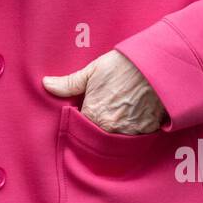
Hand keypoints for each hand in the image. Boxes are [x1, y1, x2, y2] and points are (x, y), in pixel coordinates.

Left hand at [42, 49, 166, 134]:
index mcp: (94, 116)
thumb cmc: (122, 66)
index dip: (81, 119)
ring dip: (115, 130)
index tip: (84, 110)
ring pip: (117, 138)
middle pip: (98, 135)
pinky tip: (133, 114)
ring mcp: (131, 132)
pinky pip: (135, 136)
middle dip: (97, 126)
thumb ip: (68, 84)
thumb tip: (46, 84)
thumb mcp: (92, 71)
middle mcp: (111, 129)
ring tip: (119, 112)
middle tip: (103, 110)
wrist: (156, 64)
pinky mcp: (148, 130)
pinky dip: (133, 129)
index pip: (80, 128)